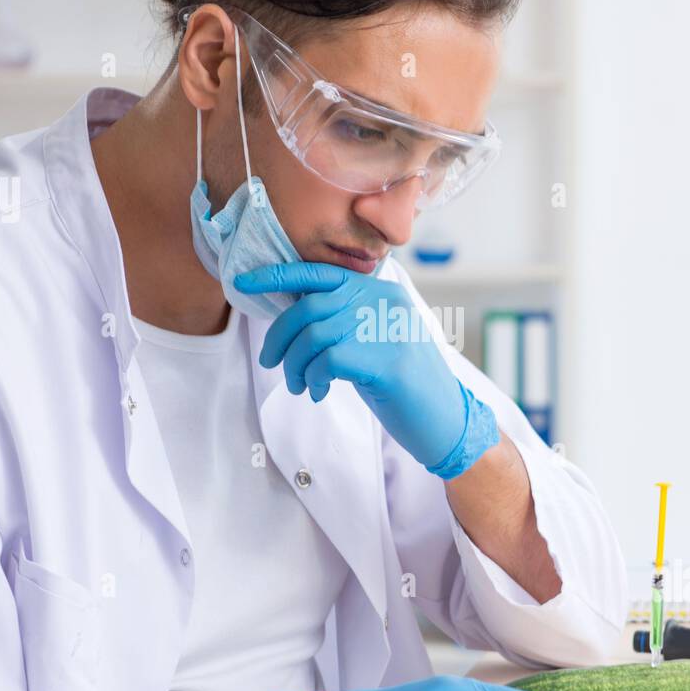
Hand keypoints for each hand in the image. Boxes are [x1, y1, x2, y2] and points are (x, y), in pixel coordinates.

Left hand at [235, 261, 497, 476]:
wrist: (445, 418)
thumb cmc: (404, 383)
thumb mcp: (373, 339)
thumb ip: (343, 320)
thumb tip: (292, 315)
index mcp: (380, 291)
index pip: (320, 271)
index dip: (277, 274)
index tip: (244, 282)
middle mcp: (383, 302)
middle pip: (308, 306)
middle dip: (279, 337)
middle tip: (271, 362)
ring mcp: (386, 329)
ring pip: (313, 336)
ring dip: (295, 365)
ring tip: (300, 385)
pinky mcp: (386, 361)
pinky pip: (327, 361)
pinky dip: (314, 379)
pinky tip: (319, 393)